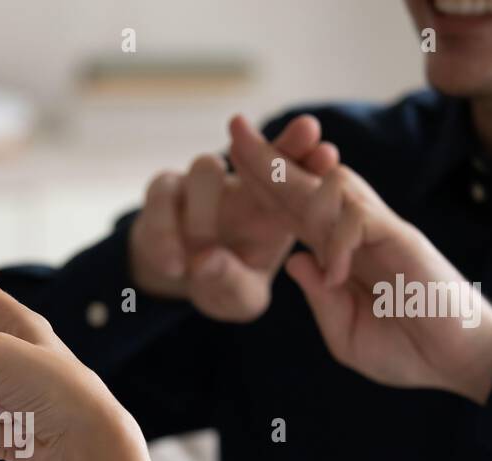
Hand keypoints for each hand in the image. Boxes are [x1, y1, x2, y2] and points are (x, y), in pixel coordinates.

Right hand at [129, 114, 339, 320]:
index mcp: (271, 210)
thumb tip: (206, 260)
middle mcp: (240, 188)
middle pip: (265, 153)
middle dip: (286, 144)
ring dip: (206, 210)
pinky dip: (165, 232)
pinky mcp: (163, 192)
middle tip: (309, 130)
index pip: (296, 181)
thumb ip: (232, 285)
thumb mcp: (237, 299)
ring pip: (205, 168)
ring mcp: (200, 184)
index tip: (329, 154)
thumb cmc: (220, 284)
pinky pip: (162, 199)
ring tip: (203, 257)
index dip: (311, 165)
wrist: (174, 276)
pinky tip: (173, 266)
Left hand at [227, 115, 491, 404]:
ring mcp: (379, 232)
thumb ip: (321, 300)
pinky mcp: (401, 237)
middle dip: (268, 157)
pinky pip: (357, 216)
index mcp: (338, 255)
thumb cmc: (407, 351)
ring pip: (334, 183)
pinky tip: (338, 275)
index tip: (232, 157)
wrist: (458, 362)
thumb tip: (294, 260)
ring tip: (279, 207)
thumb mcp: (346, 335)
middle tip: (235, 126)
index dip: (264, 185)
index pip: (294, 210)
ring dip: (301, 194)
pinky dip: (338, 242)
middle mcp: (355, 235)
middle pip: (306, 183)